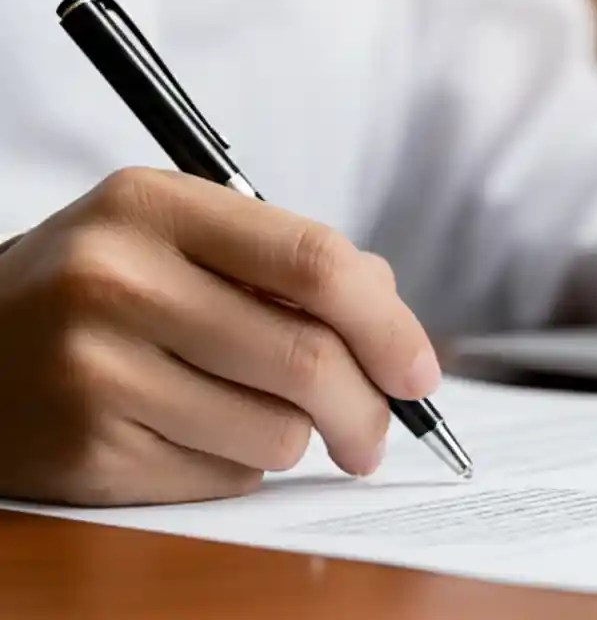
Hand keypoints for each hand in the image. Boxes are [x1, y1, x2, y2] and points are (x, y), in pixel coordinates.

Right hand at [0, 168, 438, 505]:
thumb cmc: (103, 288)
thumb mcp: (181, 237)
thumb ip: (290, 263)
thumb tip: (393, 325)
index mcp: (156, 205)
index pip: (316, 263)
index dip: (389, 325)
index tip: (421, 371)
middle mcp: (119, 280)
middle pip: (308, 359)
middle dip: (370, 409)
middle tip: (377, 433)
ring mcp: (96, 368)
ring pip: (277, 431)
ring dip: (297, 437)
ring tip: (257, 414)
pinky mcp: (88, 449)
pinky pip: (226, 476)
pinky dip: (241, 465)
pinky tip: (199, 434)